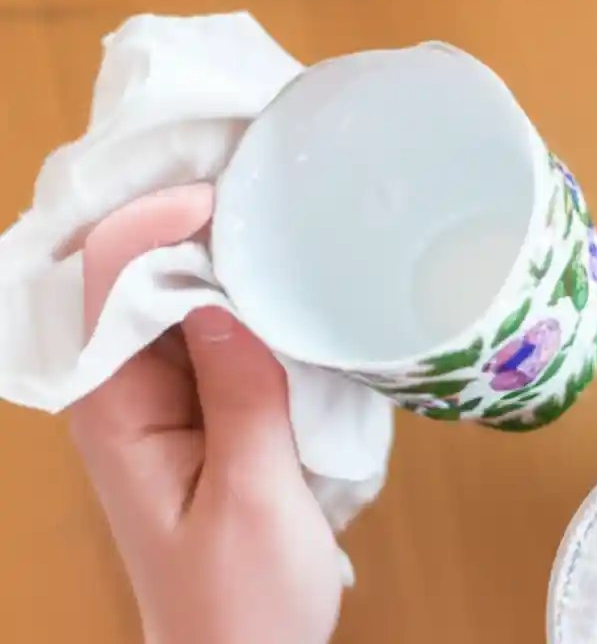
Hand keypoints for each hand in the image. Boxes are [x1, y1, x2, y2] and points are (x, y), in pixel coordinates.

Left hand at [69, 184, 342, 643]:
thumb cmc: (243, 600)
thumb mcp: (253, 501)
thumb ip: (241, 398)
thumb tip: (225, 298)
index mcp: (115, 408)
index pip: (104, 280)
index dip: (155, 224)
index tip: (233, 201)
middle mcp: (125, 389)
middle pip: (134, 272)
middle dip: (192, 223)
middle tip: (274, 192)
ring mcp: (162, 396)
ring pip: (178, 294)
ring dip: (227, 256)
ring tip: (292, 223)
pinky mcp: (201, 406)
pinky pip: (213, 329)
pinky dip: (250, 298)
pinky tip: (295, 285)